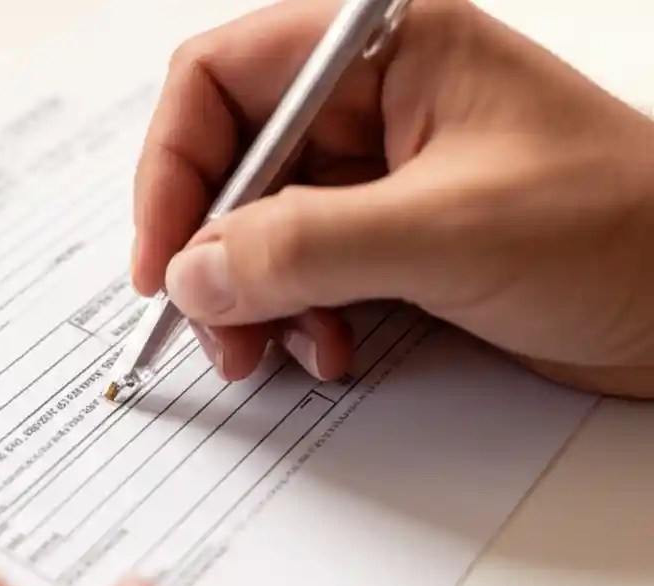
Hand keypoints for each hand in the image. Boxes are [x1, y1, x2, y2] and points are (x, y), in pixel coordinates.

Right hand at [134, 0, 653, 395]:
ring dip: (249, 296)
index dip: (173, 166)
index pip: (221, 79)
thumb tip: (193, 270)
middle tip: (212, 325)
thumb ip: (306, 246)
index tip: (162, 256)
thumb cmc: (630, 230)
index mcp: (385, 49)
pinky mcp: (391, 236)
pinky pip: (300, 270)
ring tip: (274, 351)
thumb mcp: (450, 231)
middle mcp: (372, 101)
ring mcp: (379, 172)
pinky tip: (324, 350)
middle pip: (227, 161)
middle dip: (209, 249)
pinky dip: (293, 316)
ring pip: (255, 225)